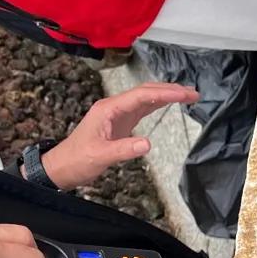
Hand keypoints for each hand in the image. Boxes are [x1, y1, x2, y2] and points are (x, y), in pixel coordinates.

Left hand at [41, 82, 200, 189]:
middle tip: (193, 93)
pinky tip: (168, 103)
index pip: (142, 95)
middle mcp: (114, 107)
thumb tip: (147, 143)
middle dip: (170, 90)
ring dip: (166, 95)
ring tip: (188, 96)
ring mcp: (117, 114)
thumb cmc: (77, 160)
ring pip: (145, 98)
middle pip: (146, 92)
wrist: (63, 167)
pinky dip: (157, 104)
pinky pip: (141, 109)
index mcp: (108, 109)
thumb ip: (124, 149)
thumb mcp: (100, 156)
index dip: (165, 93)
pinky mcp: (120, 123)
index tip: (184, 94)